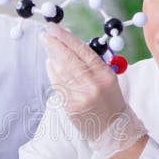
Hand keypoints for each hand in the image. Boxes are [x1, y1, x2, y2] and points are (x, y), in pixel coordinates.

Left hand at [41, 26, 146, 156]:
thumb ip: (90, 63)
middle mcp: (92, 85)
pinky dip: (52, 73)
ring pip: (60, 72)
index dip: (66, 38)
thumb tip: (68, 45)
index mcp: (105, 75)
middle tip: (44, 33)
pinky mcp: (70, 107)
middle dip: (54, 44)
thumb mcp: (107, 78)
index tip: (55, 28)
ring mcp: (80, 97)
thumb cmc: (110, 100)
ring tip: (47, 45)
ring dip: (51, 56)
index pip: (82, 51)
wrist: (113, 130)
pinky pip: (58, 85)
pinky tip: (50, 64)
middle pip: (68, 59)